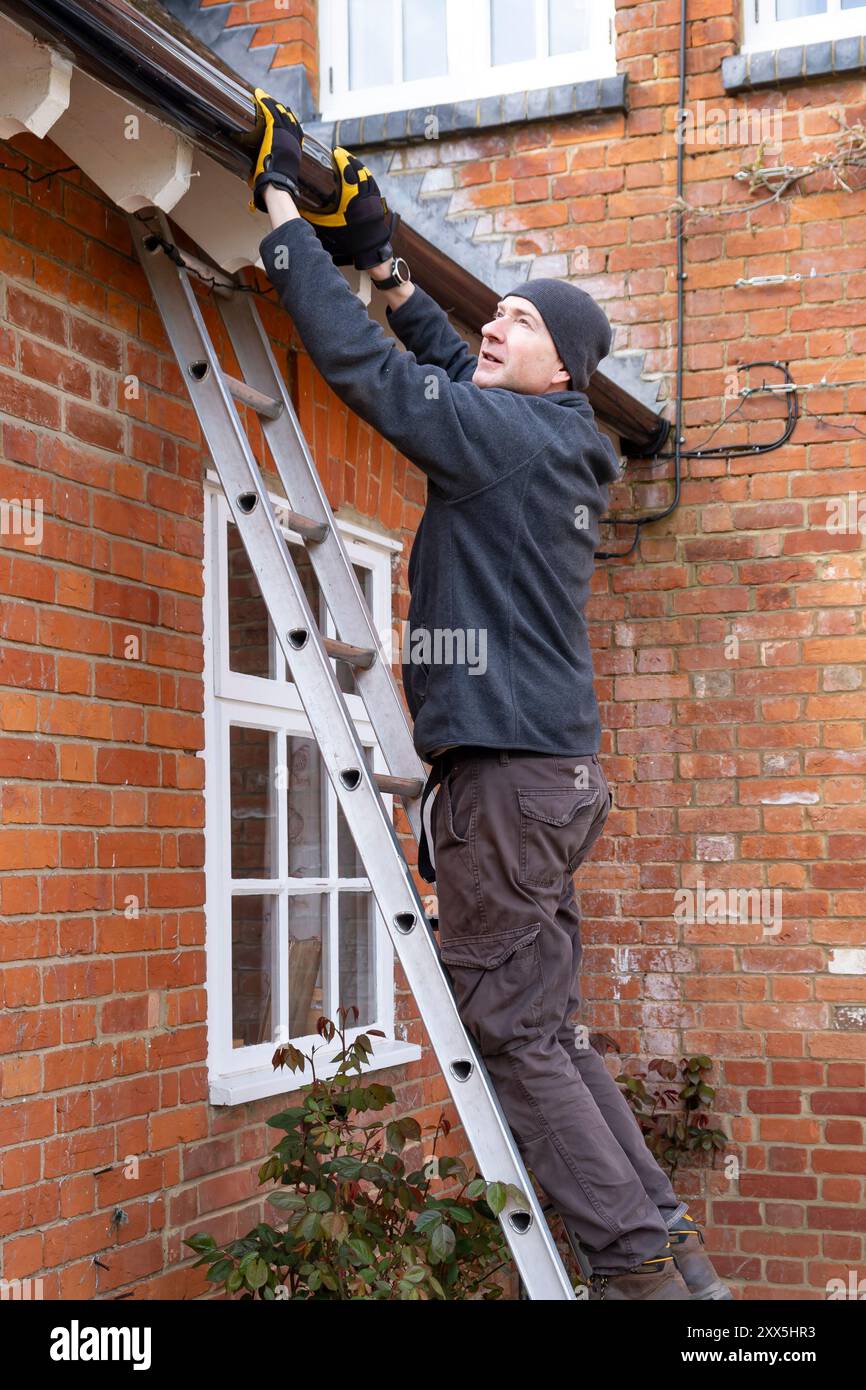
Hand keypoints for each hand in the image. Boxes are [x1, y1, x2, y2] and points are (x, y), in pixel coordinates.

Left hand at [248, 88, 302, 213]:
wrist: (278, 183)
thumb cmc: (277, 187)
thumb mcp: (278, 180)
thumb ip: (273, 179)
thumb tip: (259, 192)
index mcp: (295, 151)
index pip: (295, 133)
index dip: (291, 123)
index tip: (288, 116)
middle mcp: (292, 141)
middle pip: (288, 120)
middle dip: (281, 110)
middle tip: (275, 103)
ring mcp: (284, 135)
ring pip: (279, 113)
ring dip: (271, 104)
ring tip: (264, 96)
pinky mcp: (275, 131)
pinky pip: (270, 112)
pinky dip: (265, 103)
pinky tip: (259, 95)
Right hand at [301, 146, 398, 270]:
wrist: (370, 250)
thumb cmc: (348, 240)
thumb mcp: (329, 226)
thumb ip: (315, 215)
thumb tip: (298, 207)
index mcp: (352, 199)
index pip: (348, 173)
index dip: (342, 160)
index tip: (335, 152)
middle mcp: (363, 195)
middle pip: (357, 170)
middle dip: (348, 159)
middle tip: (339, 153)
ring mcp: (372, 197)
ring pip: (366, 175)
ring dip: (357, 165)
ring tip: (348, 158)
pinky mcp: (377, 201)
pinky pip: (372, 182)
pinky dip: (365, 174)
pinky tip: (360, 170)